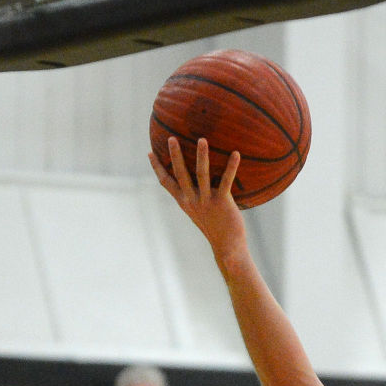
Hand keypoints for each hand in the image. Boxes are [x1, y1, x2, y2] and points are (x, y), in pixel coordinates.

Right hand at [149, 136, 248, 268]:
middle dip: (174, 155)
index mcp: (185, 202)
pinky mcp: (222, 202)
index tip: (149, 153)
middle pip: (180, 173)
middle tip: (171, 138)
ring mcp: (206, 201)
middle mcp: (193, 200)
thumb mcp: (200, 213)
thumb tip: (194, 185)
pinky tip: (236, 153)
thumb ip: (195, 198)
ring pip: (201, 174)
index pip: (166, 183)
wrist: (228, 247)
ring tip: (202, 139)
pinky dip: (231, 167)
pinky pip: (226, 181)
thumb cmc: (215, 228)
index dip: (157, 168)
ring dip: (201, 156)